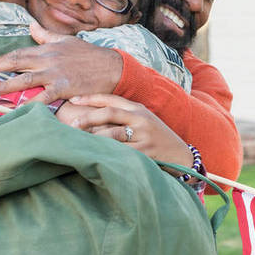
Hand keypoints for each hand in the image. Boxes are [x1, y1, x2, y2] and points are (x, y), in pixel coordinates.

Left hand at [0, 22, 122, 103]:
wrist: (112, 67)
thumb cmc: (89, 55)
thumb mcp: (66, 41)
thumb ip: (45, 36)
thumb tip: (31, 26)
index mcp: (45, 50)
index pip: (16, 53)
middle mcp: (47, 60)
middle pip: (15, 63)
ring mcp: (55, 74)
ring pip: (26, 79)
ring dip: (6, 86)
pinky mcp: (65, 87)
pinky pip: (45, 96)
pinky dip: (32, 103)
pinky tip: (20, 110)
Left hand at [63, 94, 193, 167]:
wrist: (181, 154)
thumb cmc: (156, 137)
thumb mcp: (143, 120)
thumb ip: (123, 116)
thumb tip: (92, 117)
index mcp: (138, 108)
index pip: (110, 99)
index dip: (90, 98)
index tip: (72, 100)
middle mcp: (141, 118)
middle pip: (109, 113)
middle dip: (87, 118)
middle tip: (72, 125)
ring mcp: (144, 135)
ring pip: (112, 134)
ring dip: (94, 139)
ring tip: (80, 143)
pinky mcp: (146, 151)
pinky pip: (121, 152)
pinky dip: (107, 153)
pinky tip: (96, 156)